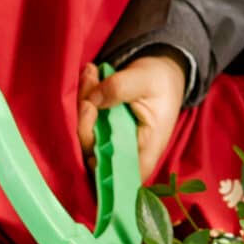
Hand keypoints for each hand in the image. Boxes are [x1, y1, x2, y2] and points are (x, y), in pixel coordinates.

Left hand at [78, 52, 186, 182]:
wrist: (162, 77)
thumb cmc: (160, 82)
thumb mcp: (145, 79)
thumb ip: (119, 88)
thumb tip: (90, 102)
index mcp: (144, 150)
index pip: (115, 169)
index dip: (94, 151)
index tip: (89, 109)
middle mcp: (124, 155)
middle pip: (92, 151)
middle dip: (84, 115)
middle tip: (90, 80)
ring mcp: (110, 146)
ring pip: (83, 137)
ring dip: (81, 103)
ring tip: (91, 74)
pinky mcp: (100, 135)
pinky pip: (83, 126)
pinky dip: (82, 101)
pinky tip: (90, 78)